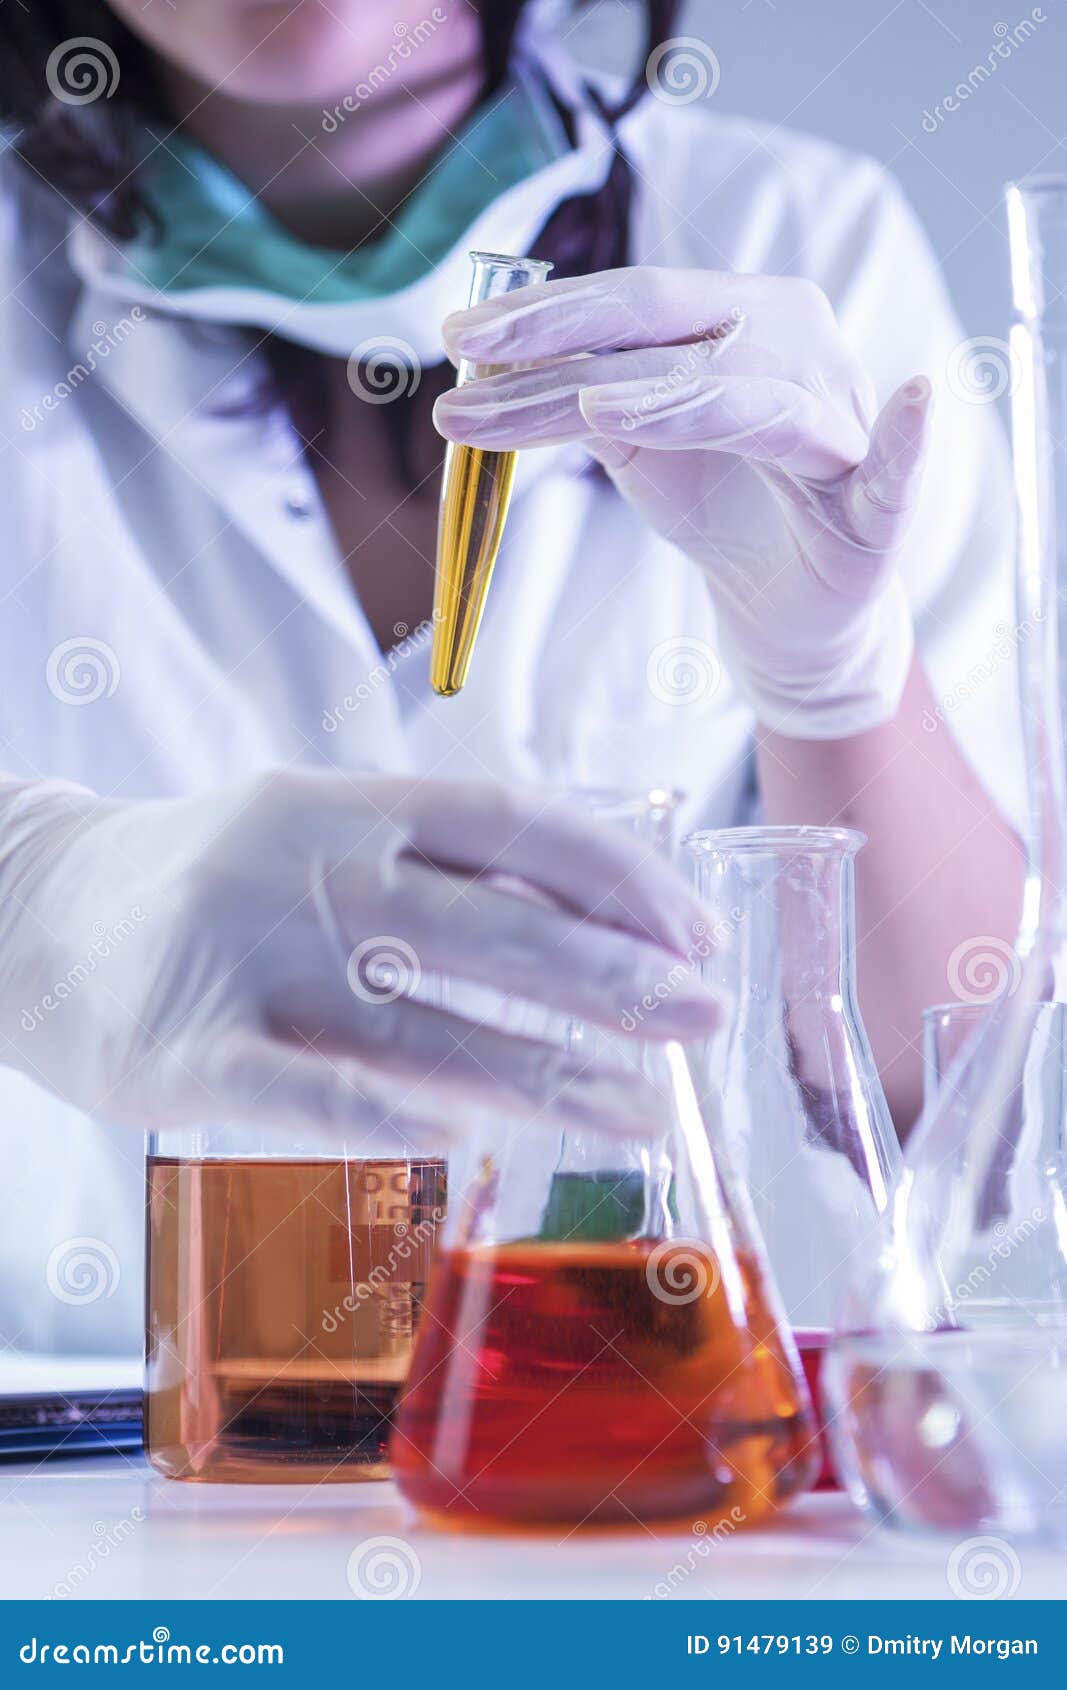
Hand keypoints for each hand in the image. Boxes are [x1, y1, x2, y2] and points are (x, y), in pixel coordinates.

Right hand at [0, 772, 717, 1139]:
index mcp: (347, 804)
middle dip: (615, 977)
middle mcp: (308, 868)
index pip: (515, 825)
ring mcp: (247, 959)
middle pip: (494, 926)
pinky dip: (399, 1119)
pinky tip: (480, 1144)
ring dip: (549, 1074)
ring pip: (424, 1023)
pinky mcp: (185, 1053)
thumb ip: (429, 864)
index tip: (694, 929)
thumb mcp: (313, 832)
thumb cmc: (204, 884)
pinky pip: (311, 1093)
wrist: (27, 910)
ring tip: (642, 1110)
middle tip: (704, 1019)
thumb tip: (583, 911)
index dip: (619, 877)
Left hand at [437, 268, 931, 737]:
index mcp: (733, 320)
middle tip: (476, 365)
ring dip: (676, 403)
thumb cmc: (717, 508)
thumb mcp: (632, 452)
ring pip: (750, 397)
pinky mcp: (877, 504)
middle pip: (673, 329)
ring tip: (596, 414)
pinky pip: (893, 467)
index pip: (631, 303)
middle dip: (567, 346)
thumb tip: (480, 366)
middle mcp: (791, 344)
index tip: (458, 343)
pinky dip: (908, 438)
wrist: (786, 604)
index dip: (545, 317)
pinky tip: (918, 401)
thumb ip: (575, 404)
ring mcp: (836, 418)